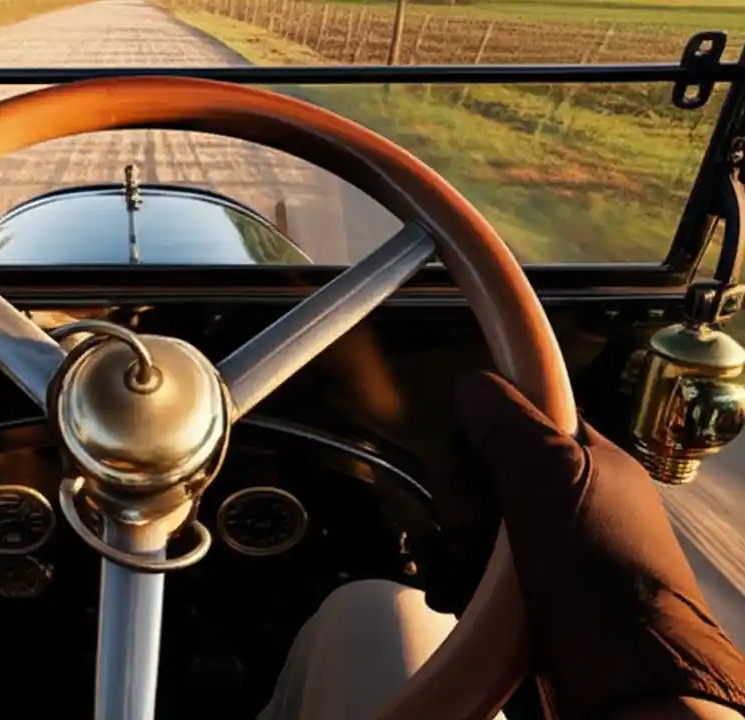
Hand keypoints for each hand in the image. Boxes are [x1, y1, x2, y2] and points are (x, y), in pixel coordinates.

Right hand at [456, 372, 744, 718]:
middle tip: (470, 525)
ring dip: (453, 547)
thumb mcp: (553, 475)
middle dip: (462, 500)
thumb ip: (510, 423)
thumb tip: (473, 381)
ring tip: (464, 572)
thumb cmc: (603, 577)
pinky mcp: (526, 604)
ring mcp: (549, 558)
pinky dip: (456, 584)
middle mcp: (571, 507)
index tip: (470, 454)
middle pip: (485, 476)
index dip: (487, 430)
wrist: (623, 685)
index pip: (522, 419)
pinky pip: (471, 576)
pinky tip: (459, 597)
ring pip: (471, 528)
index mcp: (590, 465)